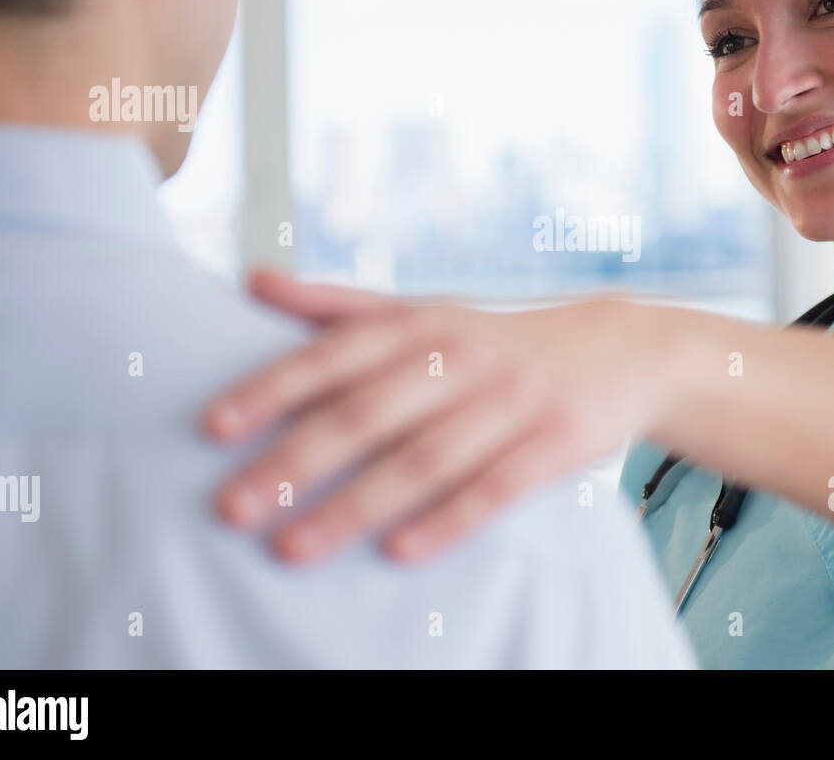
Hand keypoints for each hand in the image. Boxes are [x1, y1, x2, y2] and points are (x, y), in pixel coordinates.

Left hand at [202, 268, 683, 563]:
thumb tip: (252, 279)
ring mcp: (511, 402)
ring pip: (424, 458)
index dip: (273, 389)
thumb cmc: (498, 338)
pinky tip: (397, 554)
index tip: (213, 427)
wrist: (620, 347)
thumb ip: (339, 306)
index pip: (335, 355)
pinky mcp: (555, 445)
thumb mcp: (425, 311)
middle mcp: (462, 359)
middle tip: (232, 507)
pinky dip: (447, 521)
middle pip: (369, 413)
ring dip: (355, 506)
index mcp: (422, 324)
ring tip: (291, 550)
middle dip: (297, 461)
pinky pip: (495, 489)